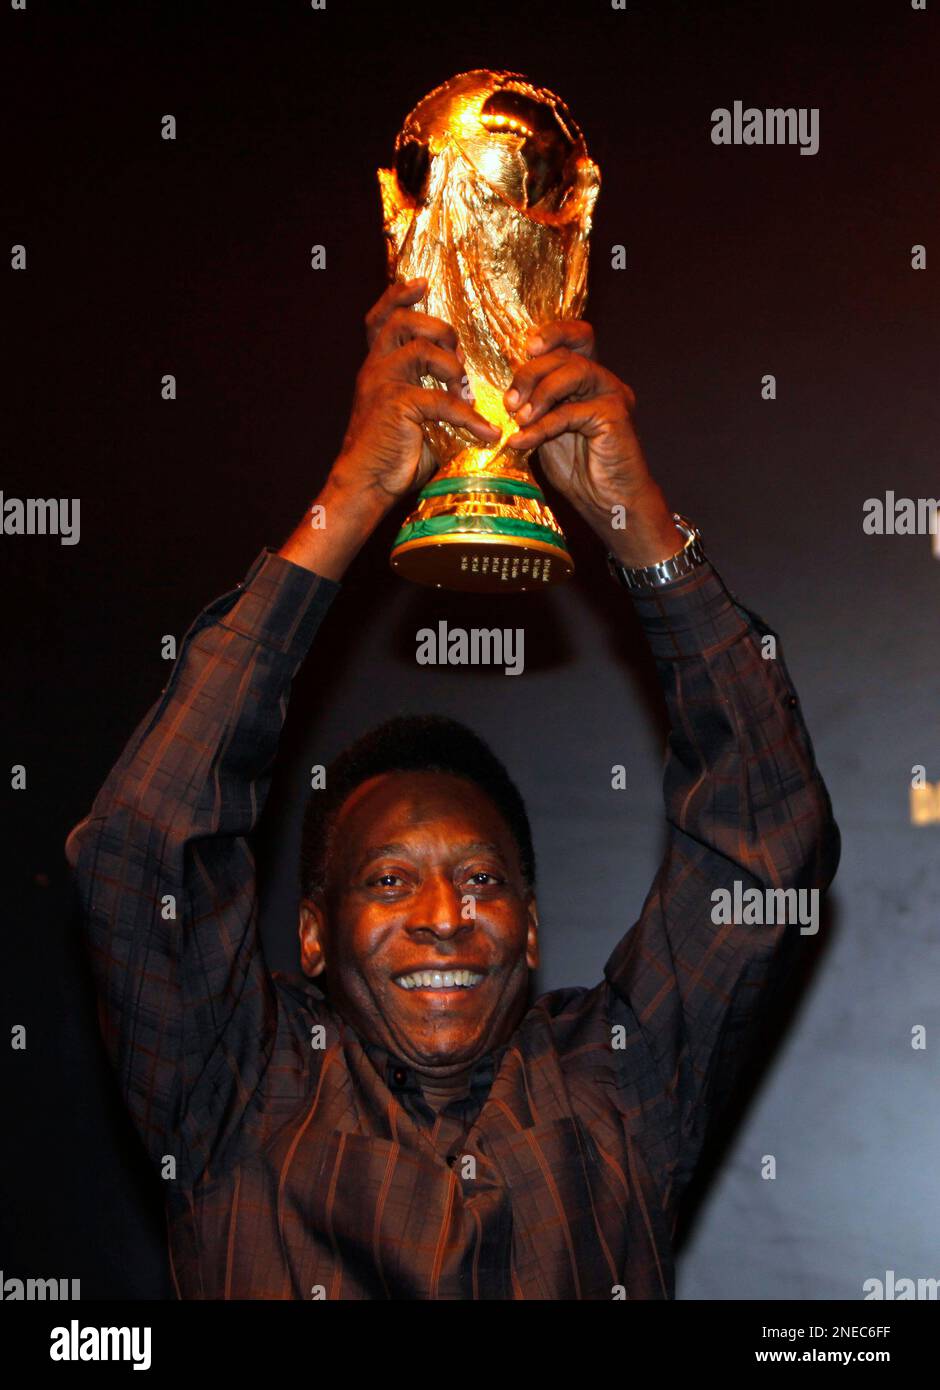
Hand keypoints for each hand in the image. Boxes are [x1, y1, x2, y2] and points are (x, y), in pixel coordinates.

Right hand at [330, 277, 500, 508]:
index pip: (381, 318)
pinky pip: (441, 399)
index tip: (422, 283)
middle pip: (401, 320)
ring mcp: (383, 384)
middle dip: (438, 328)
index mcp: (377, 367)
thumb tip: (471, 397)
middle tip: (456, 354)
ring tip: (464, 391)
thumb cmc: (391, 456)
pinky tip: (487, 432)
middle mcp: (376, 369)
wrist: (366, 484)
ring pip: (421, 349)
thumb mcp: (414, 419)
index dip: (399, 295)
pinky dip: (469, 417)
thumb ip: (434, 397)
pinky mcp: (396, 404)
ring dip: (452, 366)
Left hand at [502, 319, 681, 564]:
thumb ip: (534, 407)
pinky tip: (524, 441)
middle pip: (569, 351)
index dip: (551, 333)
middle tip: (510, 401)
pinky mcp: (616, 415)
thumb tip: (505, 393)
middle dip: (531, 371)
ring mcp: (613, 395)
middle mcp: (603, 381)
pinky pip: (572, 410)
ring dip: (539, 393)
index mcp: (588, 379)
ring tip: (519, 419)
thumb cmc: (579, 469)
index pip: (576, 336)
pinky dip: (543, 425)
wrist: (608, 502)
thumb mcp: (545, 430)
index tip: (525, 349)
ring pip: (574, 371)